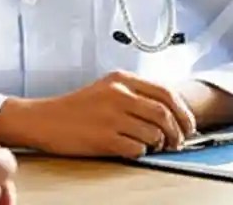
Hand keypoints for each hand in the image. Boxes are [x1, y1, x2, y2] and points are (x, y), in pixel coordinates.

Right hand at [0, 71, 195, 156]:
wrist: (43, 119)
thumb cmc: (75, 108)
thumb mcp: (106, 89)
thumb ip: (135, 94)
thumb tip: (169, 112)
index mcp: (121, 80)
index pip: (166, 93)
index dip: (184, 112)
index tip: (188, 125)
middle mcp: (118, 95)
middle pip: (165, 114)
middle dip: (177, 132)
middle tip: (177, 142)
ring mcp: (111, 117)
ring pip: (154, 134)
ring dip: (159, 145)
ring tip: (153, 147)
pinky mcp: (104, 138)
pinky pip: (137, 149)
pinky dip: (141, 153)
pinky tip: (133, 150)